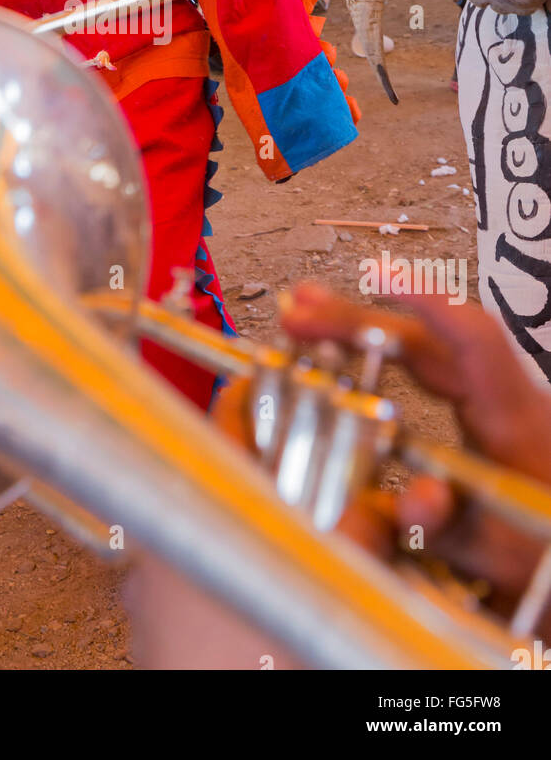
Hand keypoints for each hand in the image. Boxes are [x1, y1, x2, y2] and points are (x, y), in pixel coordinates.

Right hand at [280, 282, 550, 625]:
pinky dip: (378, 349)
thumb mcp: (499, 550)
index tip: (379, 279)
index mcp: (514, 418)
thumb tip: (413, 500)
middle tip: (301, 314)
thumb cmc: (542, 546)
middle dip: (359, 318)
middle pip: (427, 338)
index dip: (428, 302)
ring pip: (421, 346)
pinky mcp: (476, 408)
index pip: (474, 338)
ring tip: (307, 313)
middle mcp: (502, 396)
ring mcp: (489, 398)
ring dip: (363, 327)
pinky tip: (341, 344)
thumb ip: (450, 526)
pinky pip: (425, 363)